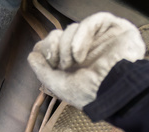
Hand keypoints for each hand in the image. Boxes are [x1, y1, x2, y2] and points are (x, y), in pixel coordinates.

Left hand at [27, 12, 145, 108]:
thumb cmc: (90, 95)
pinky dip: (82, 34)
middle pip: (61, 34)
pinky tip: (79, 53)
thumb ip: (44, 72)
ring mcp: (102, 37)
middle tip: (59, 62)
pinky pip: (94, 20)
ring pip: (74, 27)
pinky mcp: (116, 28)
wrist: (114, 94)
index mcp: (76, 62)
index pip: (55, 44)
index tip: (44, 59)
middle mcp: (88, 48)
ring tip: (74, 62)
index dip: (47, 47)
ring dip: (68, 45)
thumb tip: (32, 56)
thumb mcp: (60, 86)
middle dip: (55, 46)